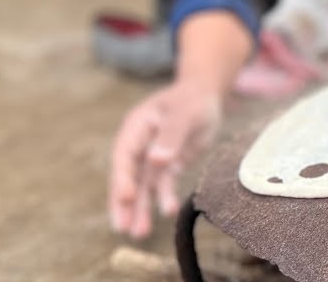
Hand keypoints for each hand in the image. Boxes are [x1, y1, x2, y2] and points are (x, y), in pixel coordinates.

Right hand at [108, 82, 221, 238]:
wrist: (206, 95)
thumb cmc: (192, 99)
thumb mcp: (185, 112)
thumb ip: (171, 134)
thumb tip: (156, 160)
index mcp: (136, 127)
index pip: (125, 155)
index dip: (122, 177)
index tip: (125, 197)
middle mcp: (140, 144)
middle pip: (128, 176)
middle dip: (124, 203)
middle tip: (122, 228)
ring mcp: (152, 156)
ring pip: (143, 186)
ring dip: (140, 208)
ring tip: (139, 233)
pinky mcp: (167, 164)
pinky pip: (163, 184)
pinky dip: (163, 197)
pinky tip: (167, 211)